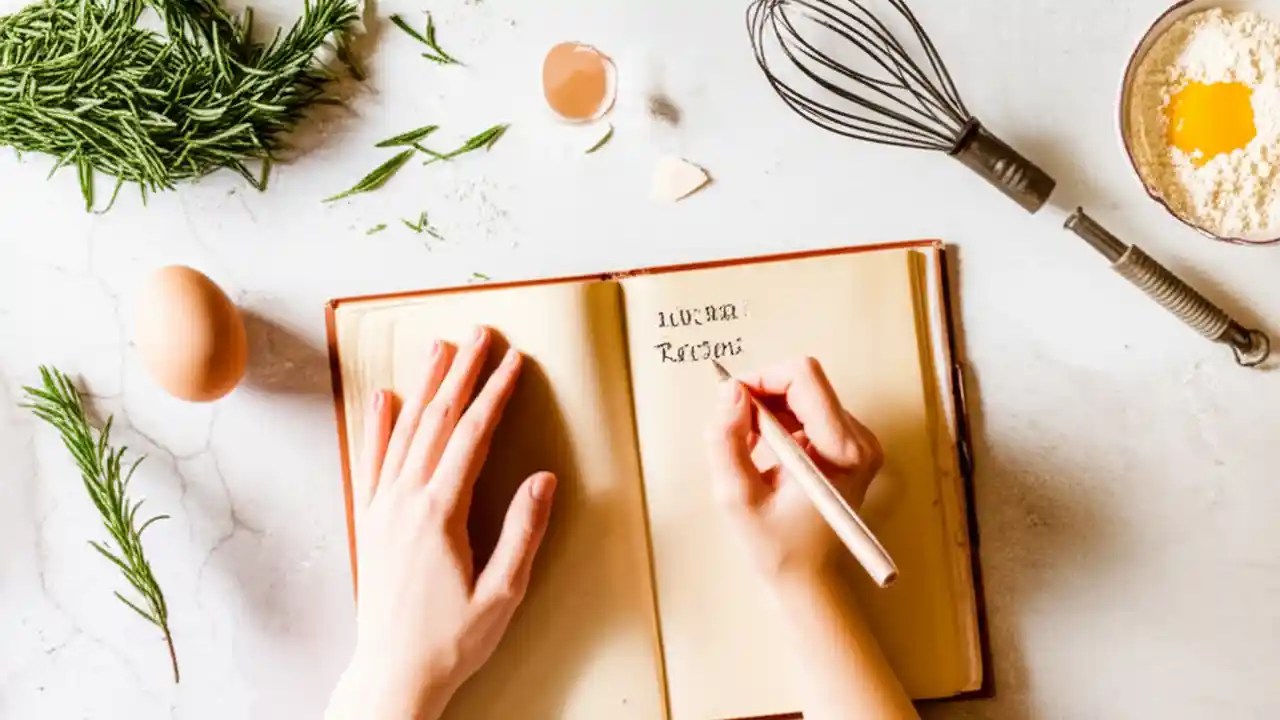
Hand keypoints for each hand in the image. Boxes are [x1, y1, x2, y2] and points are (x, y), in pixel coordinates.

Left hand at [327, 328, 556, 719]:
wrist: (393, 673)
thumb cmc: (451, 640)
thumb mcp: (502, 592)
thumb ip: (522, 530)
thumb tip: (543, 478)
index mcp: (440, 514)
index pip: (472, 436)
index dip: (495, 394)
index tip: (513, 361)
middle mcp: (405, 501)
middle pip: (437, 421)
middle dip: (462, 373)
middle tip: (480, 334)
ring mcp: (383, 508)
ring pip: (404, 431)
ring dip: (425, 386)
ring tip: (440, 349)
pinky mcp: (370, 521)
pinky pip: (372, 460)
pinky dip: (378, 425)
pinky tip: (383, 398)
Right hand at [706, 357, 882, 579]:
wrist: (806, 577)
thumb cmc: (777, 547)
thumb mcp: (737, 496)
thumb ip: (727, 439)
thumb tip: (730, 391)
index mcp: (844, 451)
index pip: (803, 378)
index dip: (760, 380)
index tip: (732, 402)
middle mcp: (860, 440)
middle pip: (803, 381)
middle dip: (761, 397)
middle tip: (734, 430)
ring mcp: (858, 441)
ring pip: (803, 393)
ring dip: (767, 412)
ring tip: (749, 451)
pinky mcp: (848, 444)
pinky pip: (808, 410)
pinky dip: (779, 423)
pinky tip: (766, 454)